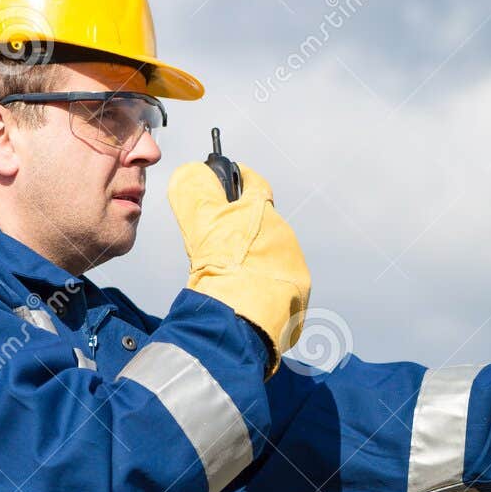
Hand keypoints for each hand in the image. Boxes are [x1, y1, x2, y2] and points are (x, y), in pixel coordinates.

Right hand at [168, 161, 310, 378]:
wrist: (242, 318)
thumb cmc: (221, 268)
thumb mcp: (200, 224)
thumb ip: (194, 194)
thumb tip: (192, 173)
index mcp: (264, 215)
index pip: (255, 184)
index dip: (240, 178)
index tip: (229, 178)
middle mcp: (285, 238)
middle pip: (262, 224)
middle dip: (242, 228)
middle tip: (218, 243)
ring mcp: (294, 268)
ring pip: (271, 256)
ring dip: (253, 260)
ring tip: (230, 276)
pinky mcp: (298, 297)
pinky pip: (277, 285)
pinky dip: (262, 287)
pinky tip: (244, 296)